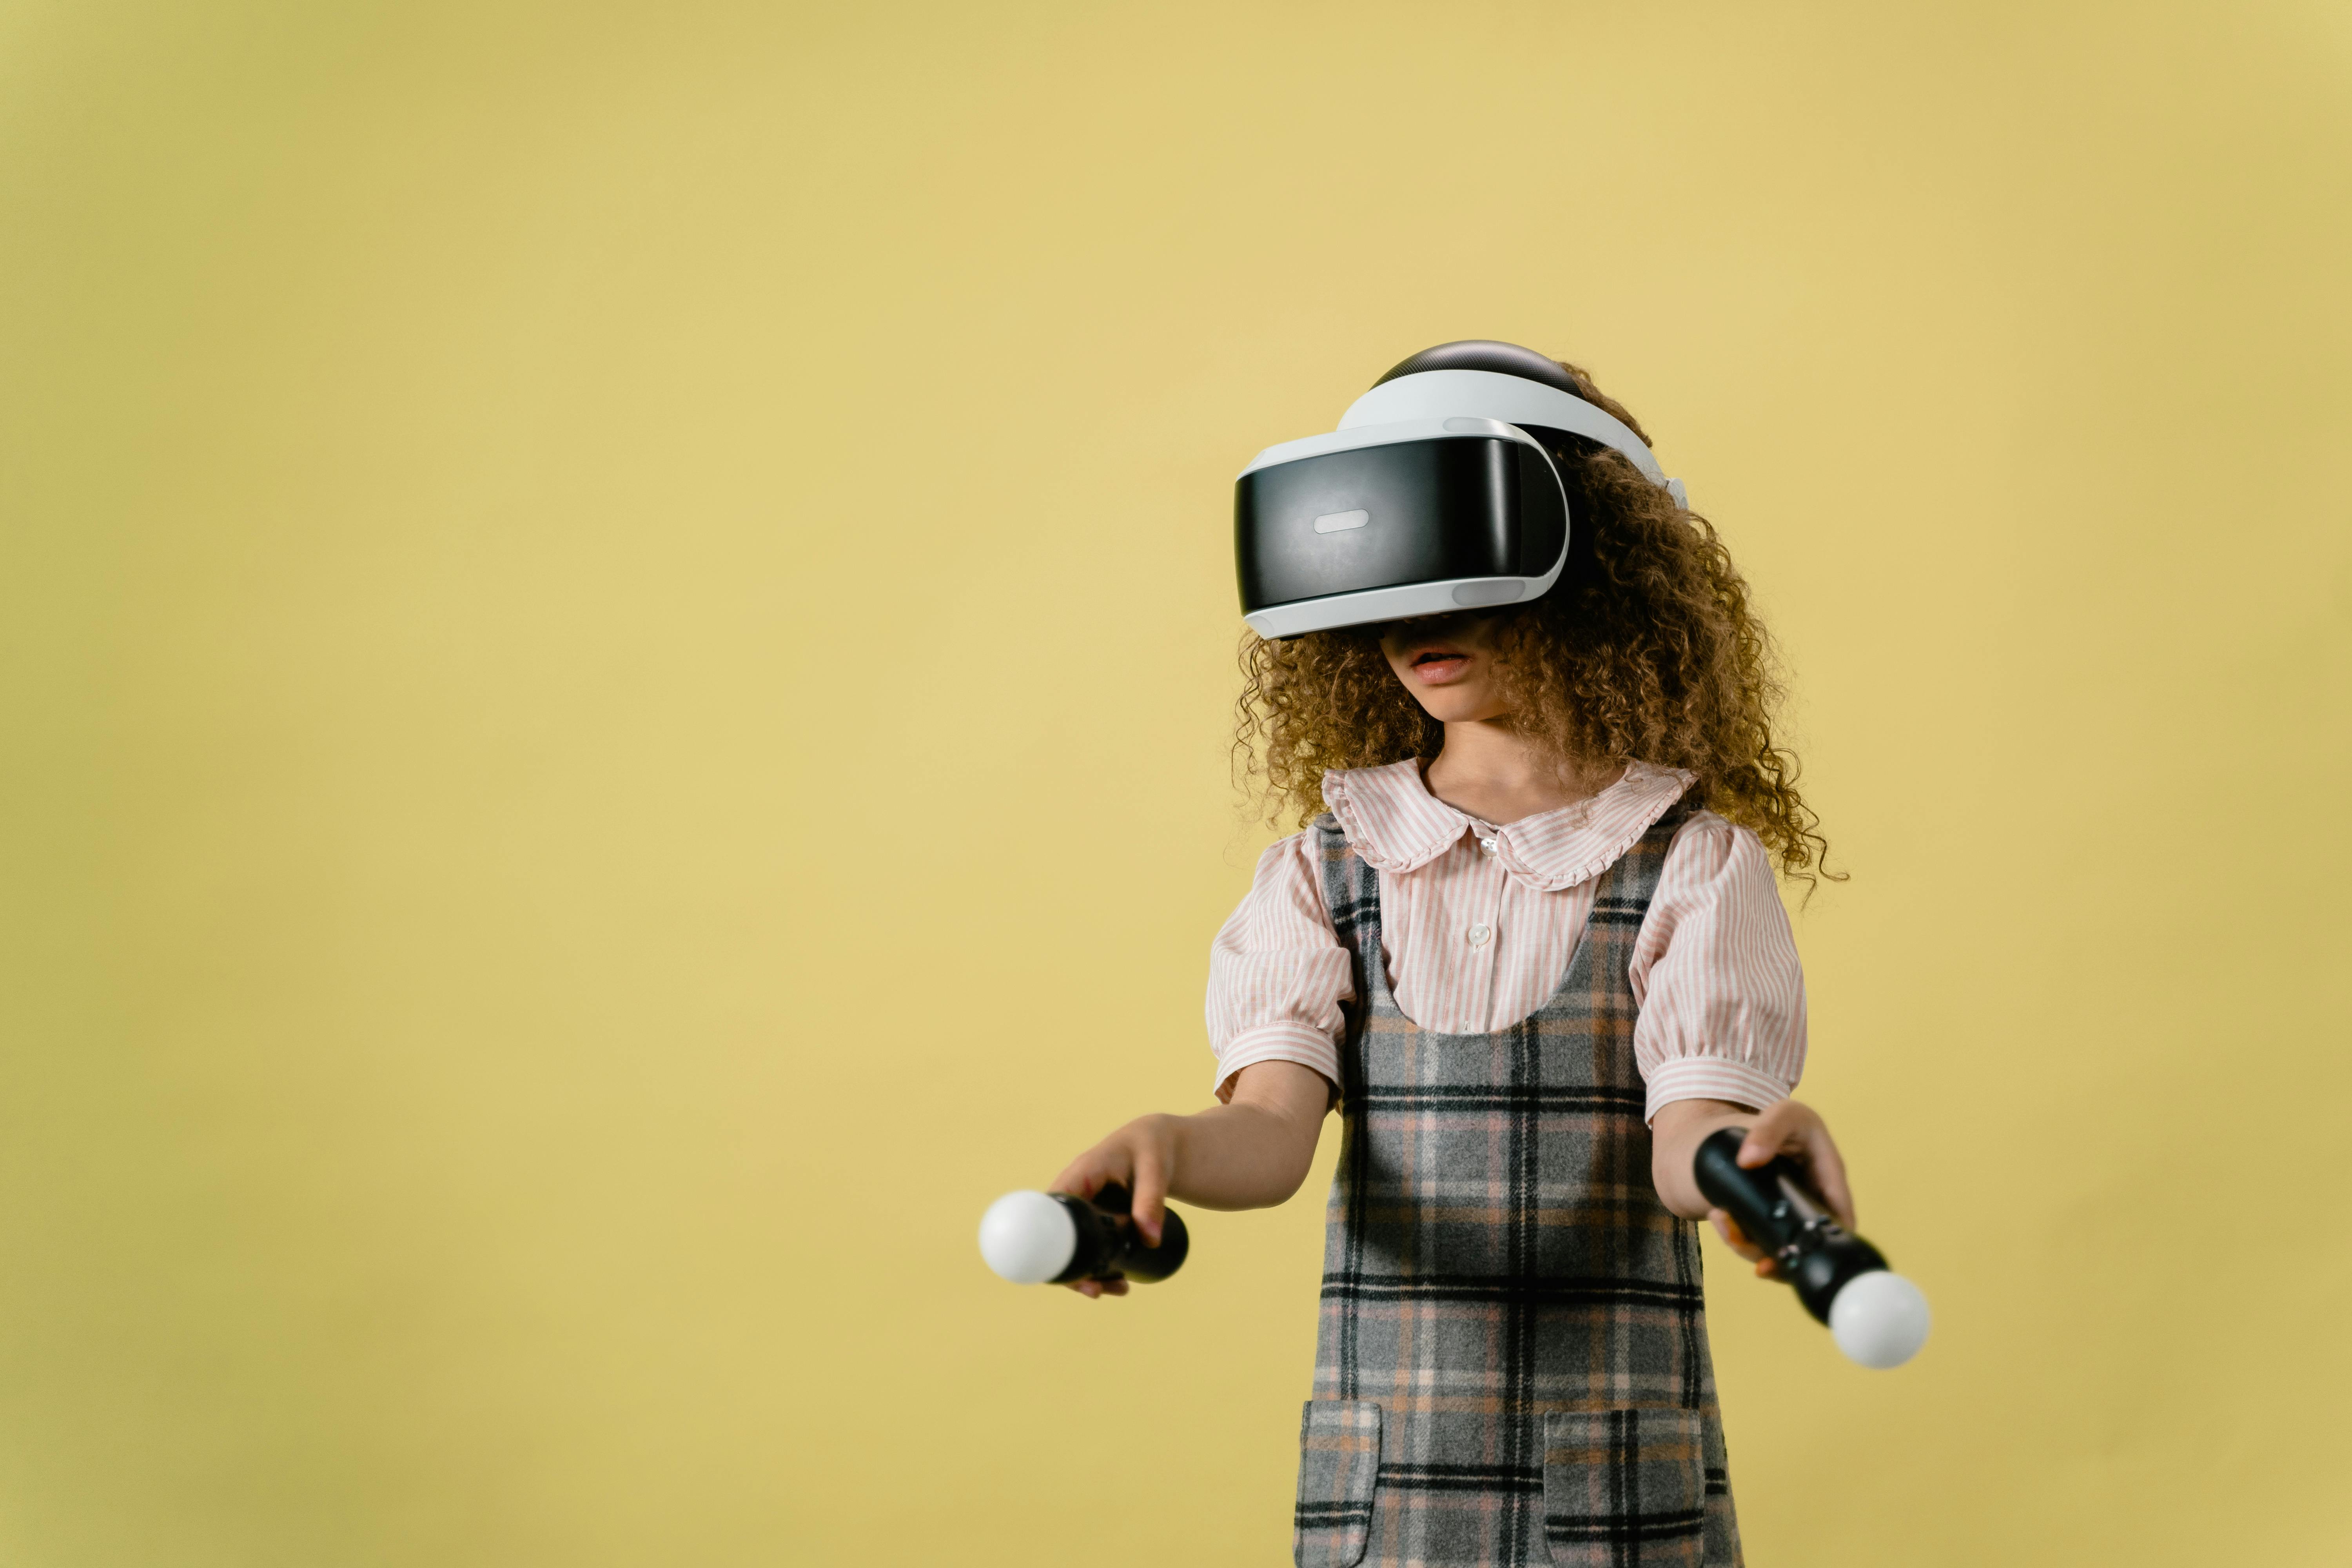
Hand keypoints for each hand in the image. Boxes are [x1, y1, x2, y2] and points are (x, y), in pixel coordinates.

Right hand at [1049, 1115, 1179, 1299]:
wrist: (1158, 1144)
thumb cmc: (1152, 1147)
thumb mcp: (1155, 1167)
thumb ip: (1151, 1199)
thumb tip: (1150, 1239)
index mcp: (1080, 1174)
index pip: (1052, 1210)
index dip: (1052, 1243)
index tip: (1072, 1272)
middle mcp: (1075, 1193)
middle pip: (1058, 1237)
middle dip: (1072, 1269)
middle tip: (1096, 1291)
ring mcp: (1084, 1209)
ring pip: (1073, 1247)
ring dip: (1088, 1272)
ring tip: (1119, 1289)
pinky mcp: (1095, 1220)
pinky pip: (1089, 1246)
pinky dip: (1099, 1265)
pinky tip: (1119, 1280)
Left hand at [1706, 1099, 1853, 1279]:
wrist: (1749, 1131)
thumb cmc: (1779, 1122)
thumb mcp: (1782, 1115)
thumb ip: (1768, 1130)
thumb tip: (1749, 1161)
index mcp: (1830, 1175)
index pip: (1840, 1216)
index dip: (1828, 1241)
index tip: (1800, 1252)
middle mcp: (1815, 1200)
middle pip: (1809, 1242)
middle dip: (1784, 1257)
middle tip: (1761, 1264)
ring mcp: (1793, 1214)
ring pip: (1781, 1248)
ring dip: (1752, 1247)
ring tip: (1725, 1224)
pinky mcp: (1772, 1222)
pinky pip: (1760, 1242)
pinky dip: (1739, 1238)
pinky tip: (1720, 1218)